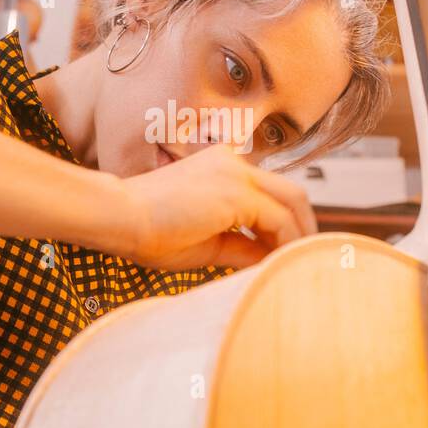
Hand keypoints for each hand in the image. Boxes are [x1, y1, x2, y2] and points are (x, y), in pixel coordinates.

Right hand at [115, 143, 316, 270]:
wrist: (119, 216)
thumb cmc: (148, 231)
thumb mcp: (206, 242)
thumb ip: (242, 246)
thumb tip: (271, 260)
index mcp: (222, 167)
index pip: (270, 192)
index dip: (286, 223)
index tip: (288, 252)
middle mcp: (234, 162)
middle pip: (291, 191)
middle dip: (305, 225)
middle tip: (308, 258)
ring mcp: (237, 173)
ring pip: (292, 201)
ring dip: (301, 234)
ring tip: (300, 264)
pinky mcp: (237, 191)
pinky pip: (279, 219)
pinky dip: (288, 242)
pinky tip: (284, 263)